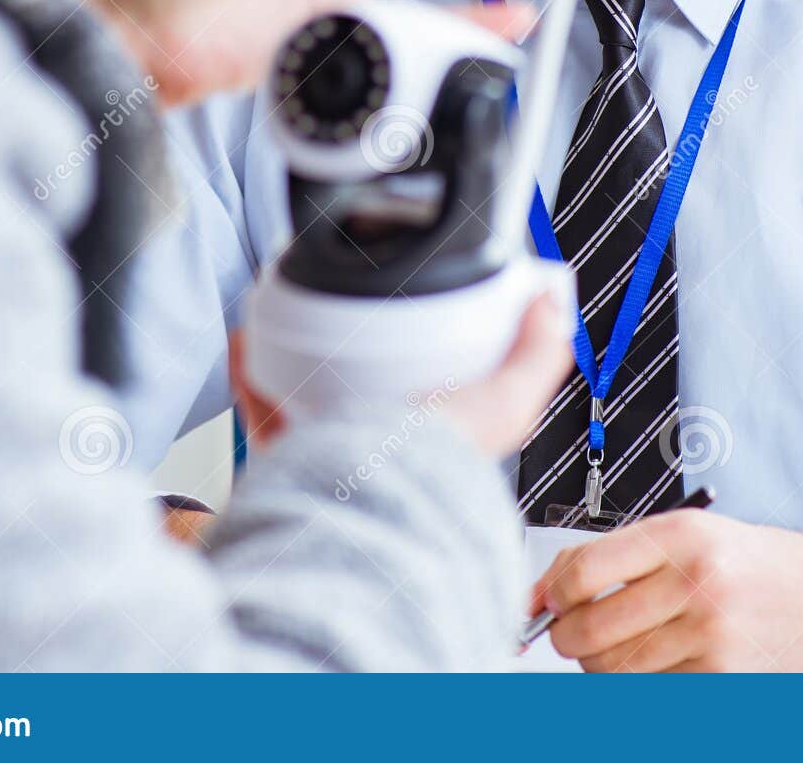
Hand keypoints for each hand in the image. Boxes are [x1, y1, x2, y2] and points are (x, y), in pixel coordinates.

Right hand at [227, 291, 570, 458]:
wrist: (372, 507)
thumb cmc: (437, 470)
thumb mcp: (506, 404)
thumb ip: (536, 357)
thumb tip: (550, 305)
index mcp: (436, 429)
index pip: (432, 380)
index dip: (422, 339)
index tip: (408, 296)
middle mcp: (385, 441)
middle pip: (363, 380)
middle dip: (350, 341)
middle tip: (343, 300)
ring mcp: (334, 449)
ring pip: (310, 393)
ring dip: (296, 350)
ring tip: (294, 311)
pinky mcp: (290, 455)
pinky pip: (264, 409)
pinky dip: (253, 374)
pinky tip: (252, 340)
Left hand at [532, 512, 802, 671]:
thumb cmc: (748, 560)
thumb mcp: (684, 532)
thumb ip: (612, 555)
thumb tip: (540, 593)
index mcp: (680, 535)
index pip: (583, 573)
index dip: (552, 595)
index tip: (549, 602)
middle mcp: (696, 583)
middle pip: (590, 631)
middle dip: (566, 638)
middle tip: (571, 632)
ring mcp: (712, 637)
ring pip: (614, 671)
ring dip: (599, 665)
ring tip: (618, 644)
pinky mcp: (724, 680)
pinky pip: (652, 693)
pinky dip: (640, 685)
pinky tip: (656, 662)